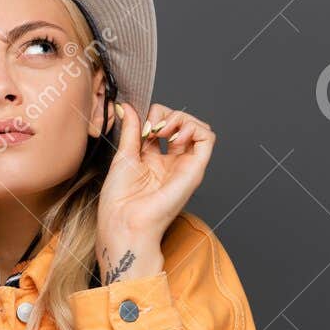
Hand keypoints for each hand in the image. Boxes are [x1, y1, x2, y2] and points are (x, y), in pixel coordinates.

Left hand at [95, 101, 214, 275]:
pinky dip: (194, 128)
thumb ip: (132, 130)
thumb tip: (129, 107)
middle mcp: (173, 161)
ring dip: (181, 118)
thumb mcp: (125, 154)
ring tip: (163, 131)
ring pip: (199, 127)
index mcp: (156, 159)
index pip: (165, 124)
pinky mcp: (195, 170)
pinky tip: (174, 136)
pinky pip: (208, 139)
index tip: (139, 128)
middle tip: (151, 128)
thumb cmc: (120, 200)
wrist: (124, 221)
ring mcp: (185, 165)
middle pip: (183, 123)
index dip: (154, 117)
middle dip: (167, 114)